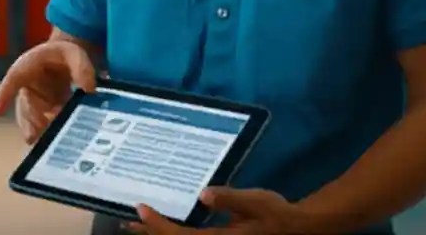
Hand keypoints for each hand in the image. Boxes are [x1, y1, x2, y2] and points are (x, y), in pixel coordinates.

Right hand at [0, 41, 96, 143]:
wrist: (66, 61)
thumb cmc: (64, 53)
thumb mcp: (75, 53)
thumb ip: (82, 68)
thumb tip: (89, 90)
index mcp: (27, 67)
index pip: (12, 80)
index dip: (3, 96)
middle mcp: (26, 87)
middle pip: (24, 106)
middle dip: (31, 120)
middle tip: (38, 132)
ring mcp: (34, 103)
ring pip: (30, 120)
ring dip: (37, 130)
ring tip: (46, 141)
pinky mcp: (43, 114)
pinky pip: (41, 126)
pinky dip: (48, 134)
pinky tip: (56, 143)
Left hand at [127, 188, 304, 234]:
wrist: (297, 230)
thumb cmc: (277, 215)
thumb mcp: (256, 202)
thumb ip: (230, 199)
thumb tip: (203, 194)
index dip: (158, 225)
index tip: (140, 209)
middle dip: (150, 234)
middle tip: (128, 220)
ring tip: (138, 225)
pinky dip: (174, 234)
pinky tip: (168, 226)